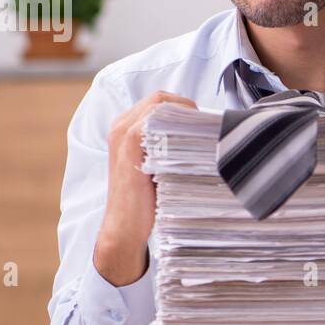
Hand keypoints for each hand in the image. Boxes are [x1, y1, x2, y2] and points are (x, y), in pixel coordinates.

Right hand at [94, 90, 196, 285]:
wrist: (125, 226)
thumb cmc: (144, 198)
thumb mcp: (154, 164)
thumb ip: (167, 144)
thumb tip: (201, 134)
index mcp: (124, 127)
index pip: (158, 100)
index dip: (182, 105)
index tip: (200, 122)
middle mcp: (120, 126)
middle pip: (159, 98)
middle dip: (186, 107)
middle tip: (203, 125)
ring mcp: (123, 134)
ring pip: (158, 104)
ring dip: (184, 114)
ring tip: (200, 131)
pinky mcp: (130, 146)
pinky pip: (153, 120)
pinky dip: (175, 124)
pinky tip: (191, 140)